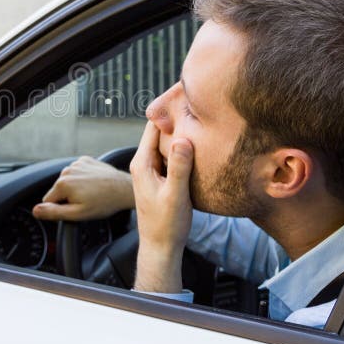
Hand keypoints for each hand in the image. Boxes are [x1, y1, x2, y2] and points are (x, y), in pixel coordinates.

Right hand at [32, 156, 134, 220]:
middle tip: (85, 202)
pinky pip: (77, 172)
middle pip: (58, 190)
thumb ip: (54, 212)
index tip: (75, 209)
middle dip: (68, 198)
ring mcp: (77, 163)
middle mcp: (67, 170)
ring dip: (75, 188)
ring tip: (91, 194)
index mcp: (63, 184)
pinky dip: (82, 179)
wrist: (124, 189)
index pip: (48, 201)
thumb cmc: (104, 203)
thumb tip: (36, 211)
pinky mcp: (85, 160)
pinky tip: (93, 185)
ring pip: (67, 181)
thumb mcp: (77, 214)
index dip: (60, 208)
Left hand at [130, 122, 193, 292]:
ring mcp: (150, 170)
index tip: (186, 97)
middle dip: (177, 120)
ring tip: (201, 121)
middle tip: (199, 106)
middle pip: (159, 131)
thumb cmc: (166, 224)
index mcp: (142, 163)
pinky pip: (170, 155)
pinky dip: (181, 149)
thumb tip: (182, 139)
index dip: (169, 110)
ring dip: (180, 134)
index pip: (153, 126)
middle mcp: (143, 163)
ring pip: (166, 143)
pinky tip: (198, 147)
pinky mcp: (159, 177)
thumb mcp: (176, 194)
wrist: (160, 246)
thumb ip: (179, 166)